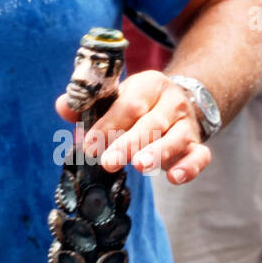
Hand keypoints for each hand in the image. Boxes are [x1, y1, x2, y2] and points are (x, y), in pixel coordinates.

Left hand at [56, 70, 210, 184]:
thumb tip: (62, 107)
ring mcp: (187, 124)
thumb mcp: (116, 96)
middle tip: (108, 162)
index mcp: (150, 84)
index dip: (108, 124)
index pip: (129, 103)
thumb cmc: (138, 105)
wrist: (180, 103)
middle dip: (128, 143)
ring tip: (140, 166)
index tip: (89, 144)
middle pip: (151, 122)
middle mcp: (172, 102)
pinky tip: (175, 178)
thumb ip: (89, 103)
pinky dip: (190, 167)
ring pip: (176, 139)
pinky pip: (199, 156)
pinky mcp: (197, 145)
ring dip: (158, 153)